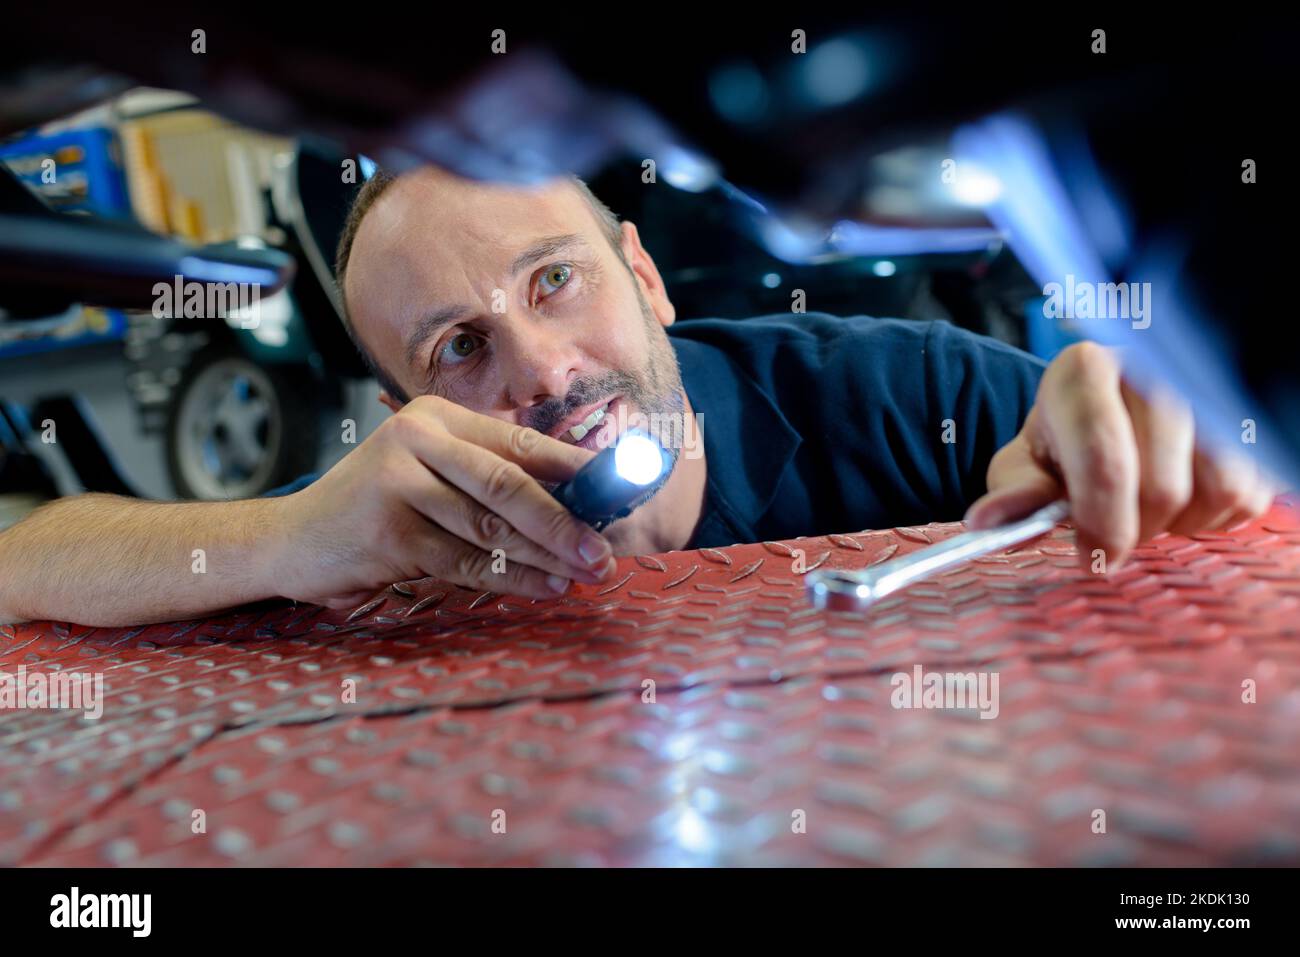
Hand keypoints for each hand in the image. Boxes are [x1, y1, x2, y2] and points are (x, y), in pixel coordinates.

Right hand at [266, 395, 616, 606]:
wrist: (294, 540)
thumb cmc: (378, 507)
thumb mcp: (430, 473)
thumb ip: (488, 477)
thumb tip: (578, 503)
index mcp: (438, 417)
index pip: (520, 442)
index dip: (575, 469)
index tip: (620, 491)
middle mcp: (417, 438)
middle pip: (511, 483)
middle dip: (567, 521)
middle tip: (606, 551)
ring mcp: (399, 482)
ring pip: (493, 526)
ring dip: (547, 556)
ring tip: (585, 574)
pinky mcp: (389, 530)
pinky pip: (467, 561)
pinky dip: (513, 578)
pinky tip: (545, 587)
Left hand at [965, 342, 1276, 570]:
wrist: (1109, 406)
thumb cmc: (1063, 440)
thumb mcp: (1025, 462)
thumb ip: (1014, 492)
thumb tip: (987, 522)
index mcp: (1084, 372)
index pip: (1104, 456)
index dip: (1101, 521)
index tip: (1092, 559)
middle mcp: (1152, 369)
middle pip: (1160, 485)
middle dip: (1134, 530)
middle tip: (1112, 534)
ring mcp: (1206, 389)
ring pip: (1215, 489)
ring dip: (1178, 523)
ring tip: (1144, 512)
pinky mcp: (1244, 418)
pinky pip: (1248, 493)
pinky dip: (1212, 516)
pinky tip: (1180, 502)